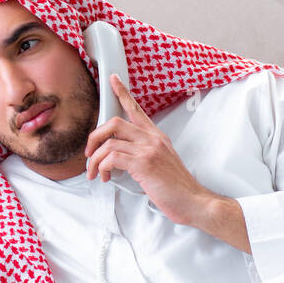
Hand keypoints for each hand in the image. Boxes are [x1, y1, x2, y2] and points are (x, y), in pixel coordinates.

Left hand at [84, 73, 212, 225]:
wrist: (194, 201)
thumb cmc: (177, 187)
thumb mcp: (162, 162)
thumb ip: (144, 153)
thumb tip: (121, 157)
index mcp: (157, 137)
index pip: (137, 109)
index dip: (122, 93)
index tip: (113, 80)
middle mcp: (152, 139)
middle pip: (114, 123)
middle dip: (95, 137)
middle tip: (89, 153)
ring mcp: (149, 150)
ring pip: (109, 143)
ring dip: (95, 160)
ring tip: (95, 173)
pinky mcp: (144, 164)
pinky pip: (112, 158)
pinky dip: (103, 168)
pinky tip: (106, 177)